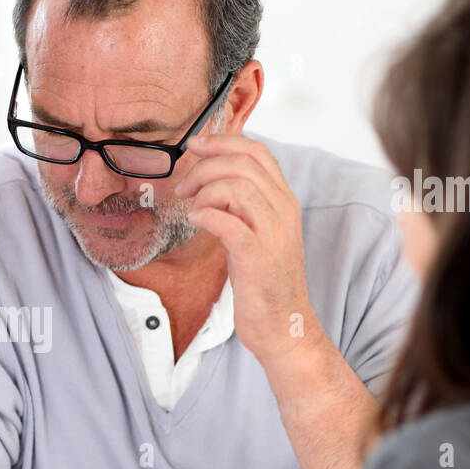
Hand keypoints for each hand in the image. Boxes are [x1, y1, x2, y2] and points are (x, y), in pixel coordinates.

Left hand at [174, 134, 320, 368]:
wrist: (284, 326)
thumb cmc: (264, 282)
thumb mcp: (259, 235)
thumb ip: (244, 207)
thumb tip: (212, 181)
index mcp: (285, 202)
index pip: (258, 152)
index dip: (223, 142)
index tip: (195, 146)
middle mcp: (284, 212)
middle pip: (243, 164)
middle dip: (206, 167)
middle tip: (185, 186)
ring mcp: (273, 234)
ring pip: (236, 188)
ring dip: (204, 191)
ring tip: (190, 207)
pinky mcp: (257, 257)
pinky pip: (228, 222)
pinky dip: (206, 215)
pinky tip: (196, 221)